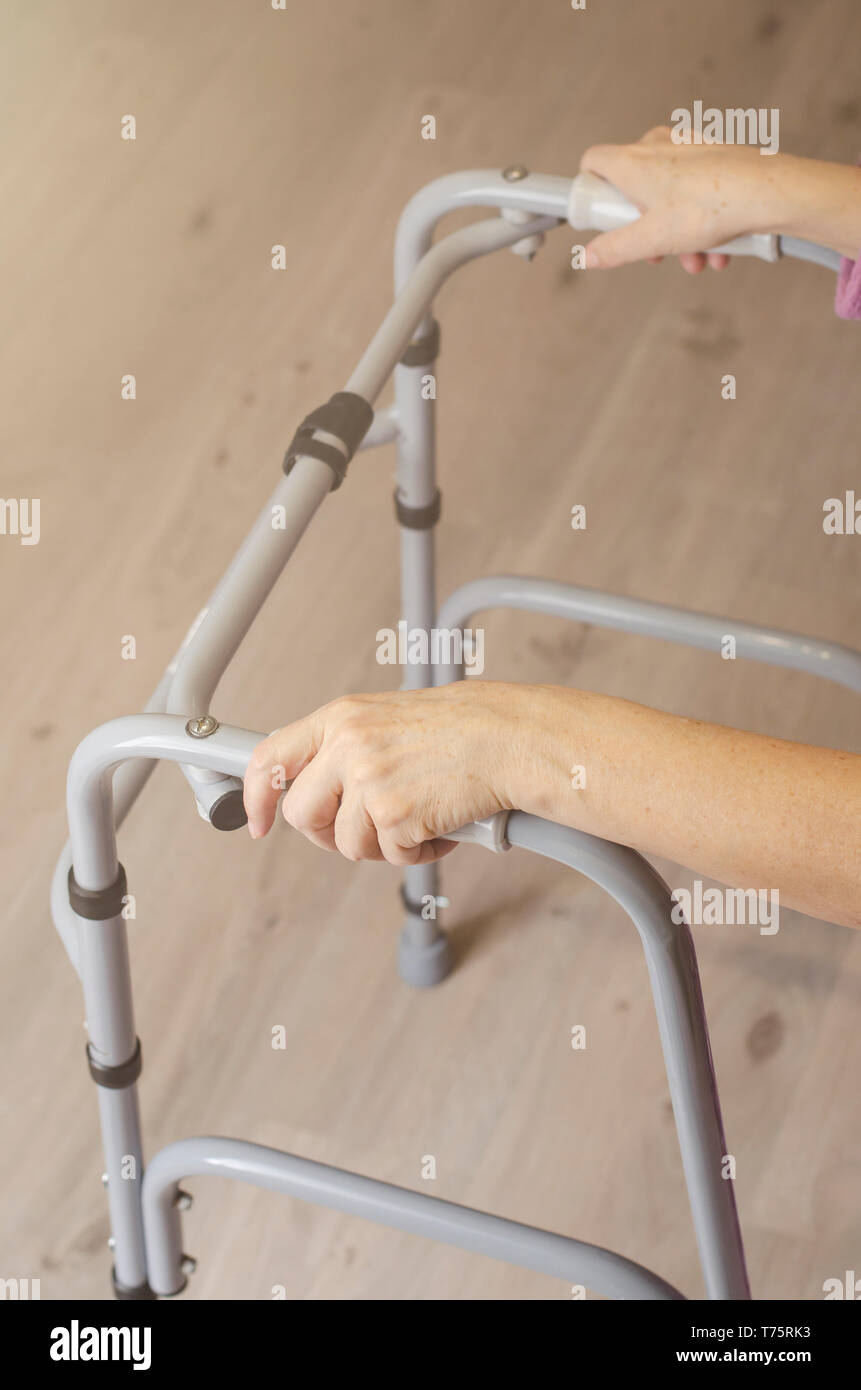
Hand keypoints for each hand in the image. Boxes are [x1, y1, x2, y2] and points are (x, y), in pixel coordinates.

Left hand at [242, 682, 537, 865]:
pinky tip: (440, 827)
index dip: (255, 797)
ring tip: (418, 820)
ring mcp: (370, 782)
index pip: (269, 757)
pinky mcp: (396, 815)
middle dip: (329, 834)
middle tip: (367, 829)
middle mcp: (347, 747)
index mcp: (340, 718)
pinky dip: (418, 851)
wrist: (507, 737)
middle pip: (303, 814)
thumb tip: (314, 791)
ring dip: (383, 845)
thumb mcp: (387, 719)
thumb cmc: (458, 729)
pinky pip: (392, 856)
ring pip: (347, 844)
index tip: (258, 823)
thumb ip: (345, 747)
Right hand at [580, 125, 793, 272]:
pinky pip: (695, 188)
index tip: (602, 217)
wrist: (767, 191)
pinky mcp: (713, 154)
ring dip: (677, 234)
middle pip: (633, 188)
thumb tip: (586, 257)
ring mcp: (686, 147)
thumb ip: (614, 249)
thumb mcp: (652, 240)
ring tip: (697, 260)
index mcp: (633, 162)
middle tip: (657, 255)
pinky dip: (700, 219)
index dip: (590, 189)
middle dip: (644, 228)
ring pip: (668, 194)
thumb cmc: (707, 208)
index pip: (592, 162)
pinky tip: (718, 248)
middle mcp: (656, 146)